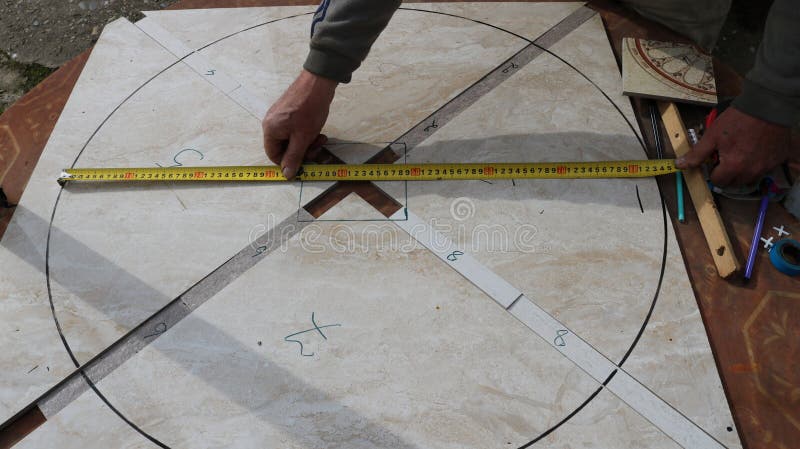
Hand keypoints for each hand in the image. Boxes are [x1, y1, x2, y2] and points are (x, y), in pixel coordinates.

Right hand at [262, 70, 337, 178]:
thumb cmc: (309, 110)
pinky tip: (318, 130)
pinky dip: (306, 133)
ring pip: (292, 139)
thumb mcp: (303, 138)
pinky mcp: (288, 112)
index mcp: (270, 130)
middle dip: (302, 150)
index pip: (274, 155)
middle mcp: (271, 123)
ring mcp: (279, 116)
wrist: (318, 83)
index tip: (305, 160)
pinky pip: (294, 129)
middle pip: (284, 147)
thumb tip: (285, 174)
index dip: (289, 161)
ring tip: (321, 137)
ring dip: (307, 142)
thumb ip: (294, 157)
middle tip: (318, 146)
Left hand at [675, 106, 791, 185]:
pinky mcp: (777, 161)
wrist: (767, 106)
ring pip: (749, 179)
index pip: (718, 181)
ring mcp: (766, 167)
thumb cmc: (737, 120)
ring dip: (742, 171)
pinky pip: (764, 170)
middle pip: (734, 183)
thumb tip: (679, 165)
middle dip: (727, 173)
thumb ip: (697, 153)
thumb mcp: (712, 135)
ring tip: (741, 154)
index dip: (713, 171)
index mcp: (733, 166)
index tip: (715, 160)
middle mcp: (751, 171)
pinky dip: (757, 165)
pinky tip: (755, 151)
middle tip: (727, 157)